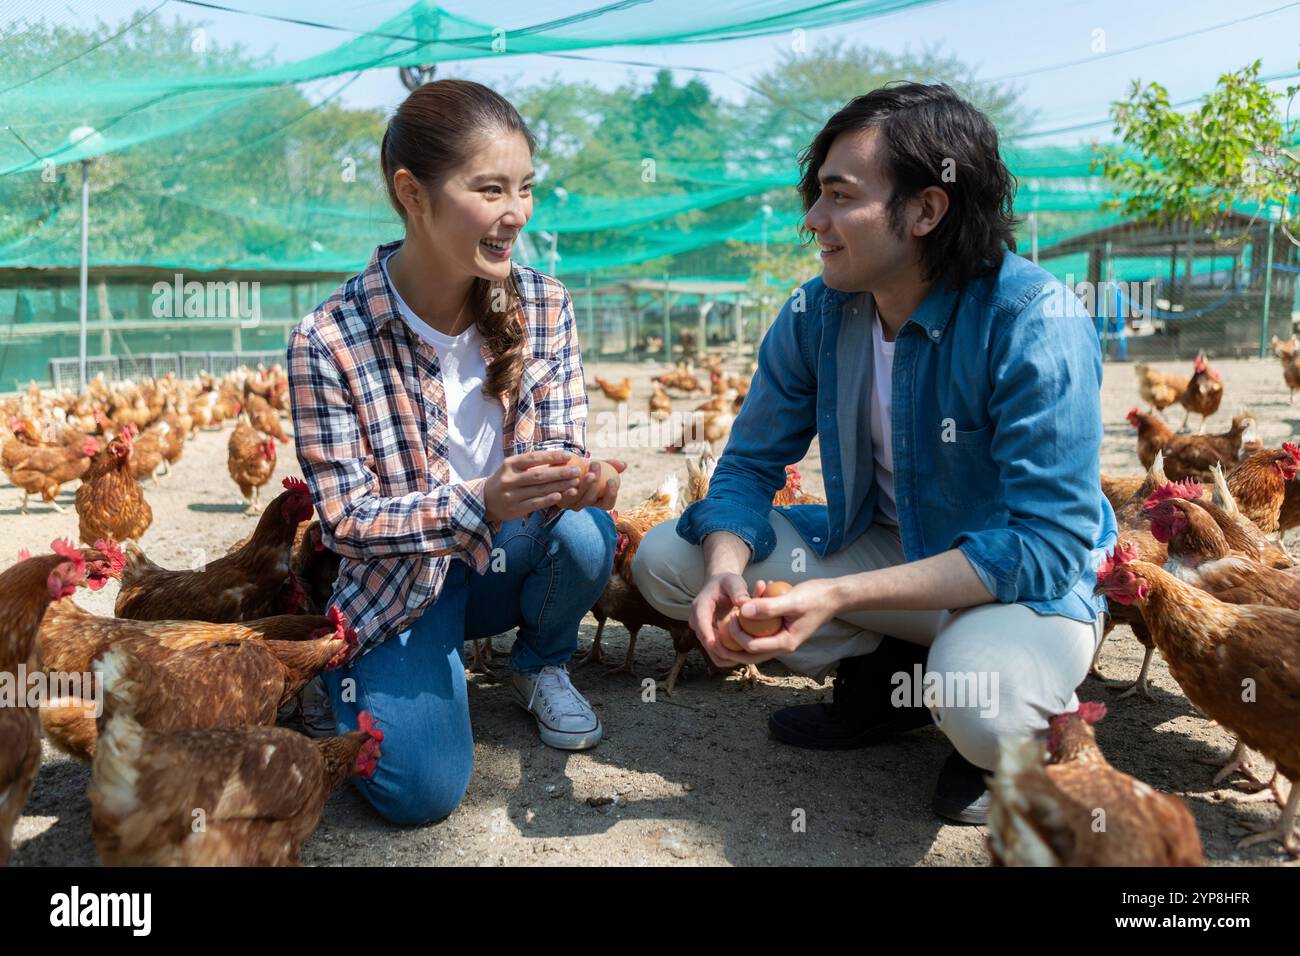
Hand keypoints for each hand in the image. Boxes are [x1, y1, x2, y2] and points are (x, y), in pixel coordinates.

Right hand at [483, 449, 581, 522]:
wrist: (485, 500)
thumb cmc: (506, 479)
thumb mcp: (512, 467)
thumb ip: (531, 462)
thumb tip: (558, 456)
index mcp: (510, 464)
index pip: (534, 458)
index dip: (552, 456)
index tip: (569, 455)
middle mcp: (510, 479)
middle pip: (539, 475)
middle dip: (560, 472)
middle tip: (577, 470)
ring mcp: (512, 495)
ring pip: (539, 490)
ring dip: (559, 486)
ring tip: (575, 482)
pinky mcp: (515, 509)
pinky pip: (535, 504)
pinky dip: (548, 500)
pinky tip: (561, 496)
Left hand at [563, 458, 624, 511]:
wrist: (564, 468)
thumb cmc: (586, 467)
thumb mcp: (598, 465)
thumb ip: (610, 465)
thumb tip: (624, 465)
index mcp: (599, 501)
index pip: (608, 504)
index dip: (611, 495)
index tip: (612, 480)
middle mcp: (585, 505)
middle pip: (592, 499)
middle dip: (595, 483)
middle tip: (596, 466)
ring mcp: (572, 505)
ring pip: (579, 498)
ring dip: (584, 485)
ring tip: (587, 471)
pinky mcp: (560, 502)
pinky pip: (564, 497)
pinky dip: (568, 490)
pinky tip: (572, 480)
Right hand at [688, 572, 751, 668]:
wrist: (719, 587)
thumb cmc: (727, 583)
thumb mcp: (733, 582)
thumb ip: (738, 590)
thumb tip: (744, 603)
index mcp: (700, 606)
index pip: (700, 622)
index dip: (706, 634)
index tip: (714, 644)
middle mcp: (697, 621)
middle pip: (705, 641)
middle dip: (721, 650)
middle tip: (742, 655)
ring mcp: (702, 631)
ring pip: (711, 651)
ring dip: (727, 657)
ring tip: (746, 656)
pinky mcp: (709, 638)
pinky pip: (717, 654)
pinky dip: (728, 657)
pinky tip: (744, 655)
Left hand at [717, 578, 838, 665]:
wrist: (833, 596)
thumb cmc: (815, 597)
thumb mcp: (791, 600)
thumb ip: (767, 607)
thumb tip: (742, 611)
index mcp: (785, 643)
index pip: (752, 647)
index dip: (736, 634)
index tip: (730, 615)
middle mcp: (782, 646)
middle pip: (749, 655)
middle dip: (730, 647)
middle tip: (716, 632)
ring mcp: (781, 640)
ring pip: (753, 646)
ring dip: (738, 638)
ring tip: (724, 625)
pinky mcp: (780, 631)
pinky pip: (760, 635)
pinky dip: (749, 628)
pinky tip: (742, 611)